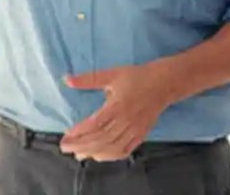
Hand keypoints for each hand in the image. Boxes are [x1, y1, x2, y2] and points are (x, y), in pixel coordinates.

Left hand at [59, 63, 173, 161]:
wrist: (164, 83)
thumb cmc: (136, 77)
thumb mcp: (111, 74)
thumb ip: (88, 79)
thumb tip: (67, 80)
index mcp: (118, 106)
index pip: (96, 124)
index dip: (80, 132)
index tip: (66, 136)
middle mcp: (126, 121)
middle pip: (102, 139)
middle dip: (82, 145)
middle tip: (65, 147)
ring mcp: (135, 130)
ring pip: (112, 147)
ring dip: (94, 152)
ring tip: (79, 154)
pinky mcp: (141, 135)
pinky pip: (125, 150)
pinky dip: (111, 156)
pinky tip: (99, 156)